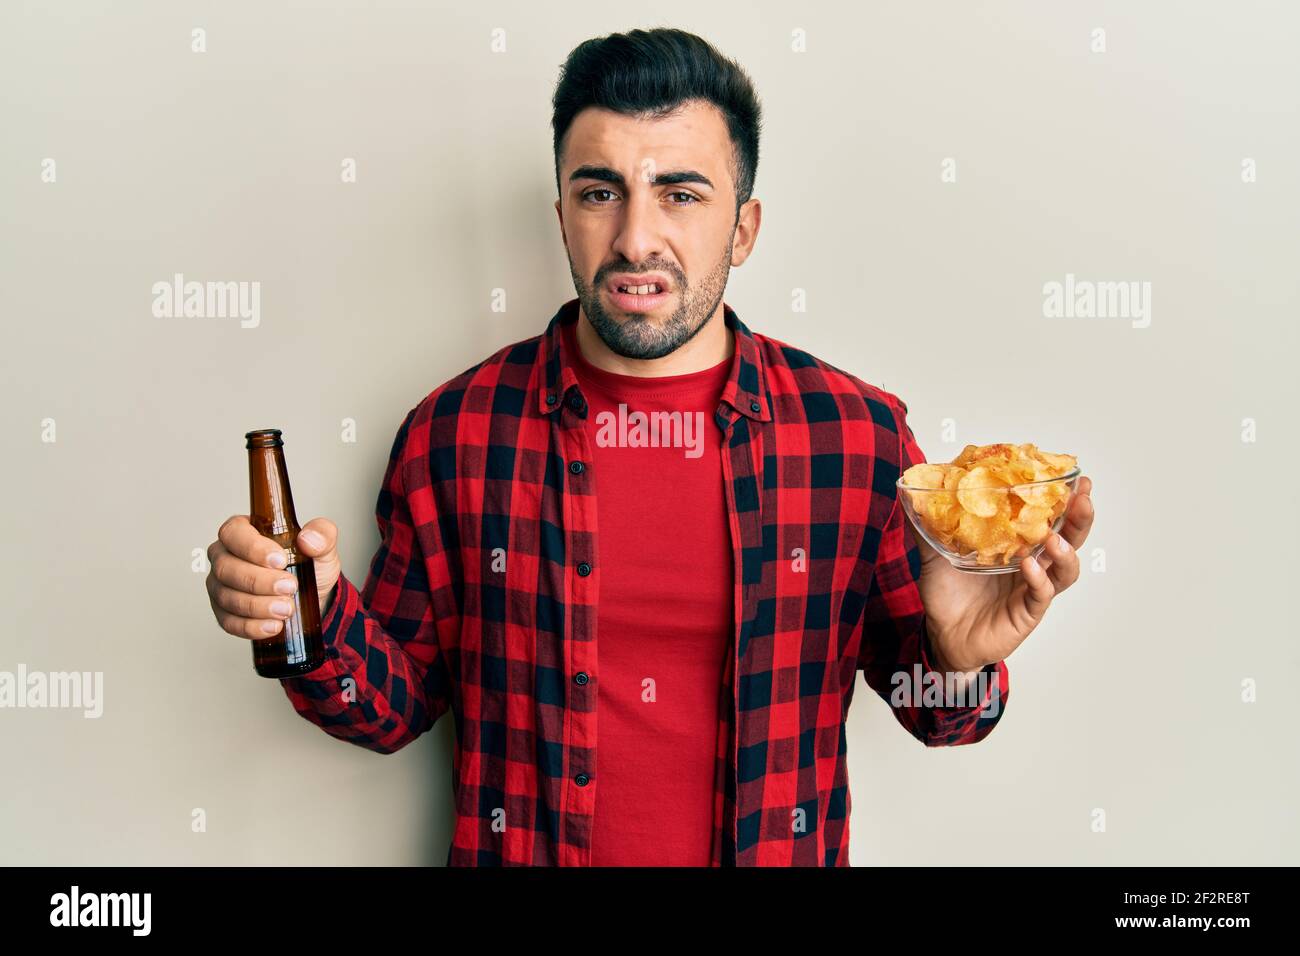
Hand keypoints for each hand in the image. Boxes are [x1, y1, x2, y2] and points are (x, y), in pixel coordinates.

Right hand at [205, 515, 340, 638]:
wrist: (311, 596)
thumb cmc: (309, 564)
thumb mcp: (323, 546)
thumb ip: (322, 533)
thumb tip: (308, 539)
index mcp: (243, 531)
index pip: (233, 533)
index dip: (253, 548)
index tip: (280, 561)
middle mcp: (224, 556)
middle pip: (226, 568)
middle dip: (259, 581)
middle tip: (289, 587)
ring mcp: (220, 585)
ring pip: (226, 596)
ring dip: (257, 606)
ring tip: (286, 609)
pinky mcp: (223, 612)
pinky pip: (228, 622)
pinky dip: (251, 626)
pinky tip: (272, 626)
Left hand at [916, 477, 1094, 673]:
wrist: (942, 635)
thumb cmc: (947, 595)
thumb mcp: (934, 556)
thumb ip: (928, 529)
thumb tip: (911, 496)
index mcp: (1017, 545)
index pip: (1047, 518)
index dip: (1063, 499)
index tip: (1074, 477)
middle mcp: (1032, 565)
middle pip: (1069, 539)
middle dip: (1079, 518)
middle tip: (1082, 498)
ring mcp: (1032, 589)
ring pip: (1064, 569)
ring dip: (1066, 551)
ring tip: (1055, 537)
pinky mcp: (1026, 612)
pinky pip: (1041, 595)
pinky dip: (1039, 580)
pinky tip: (1030, 566)